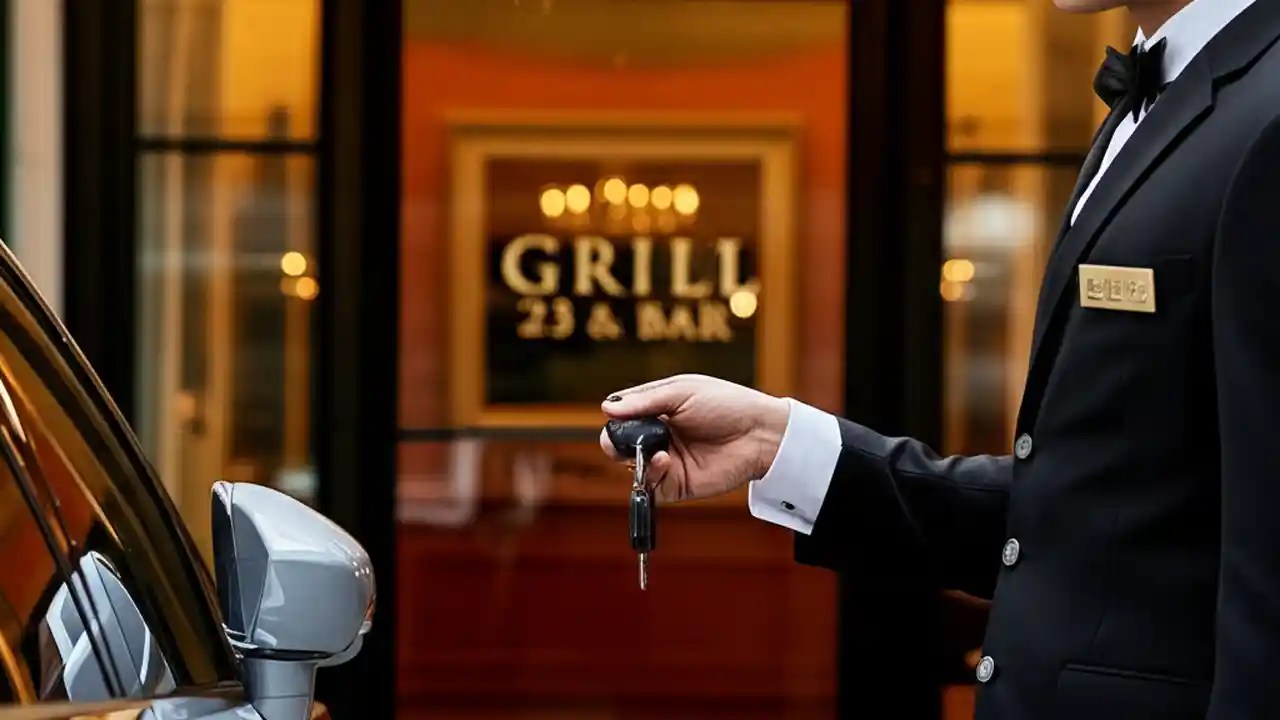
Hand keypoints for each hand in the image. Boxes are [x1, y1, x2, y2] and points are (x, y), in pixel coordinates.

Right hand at [599, 374, 789, 502]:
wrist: (759, 433)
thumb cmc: (726, 404)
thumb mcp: (681, 392)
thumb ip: (644, 400)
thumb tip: (606, 407)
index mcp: (658, 411)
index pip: (623, 417)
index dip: (617, 419)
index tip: (616, 417)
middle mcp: (660, 437)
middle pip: (621, 444)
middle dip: (615, 442)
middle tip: (620, 440)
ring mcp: (668, 462)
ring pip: (632, 467)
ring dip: (634, 458)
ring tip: (652, 449)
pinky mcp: (678, 485)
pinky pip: (652, 486)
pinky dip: (651, 475)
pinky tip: (664, 460)